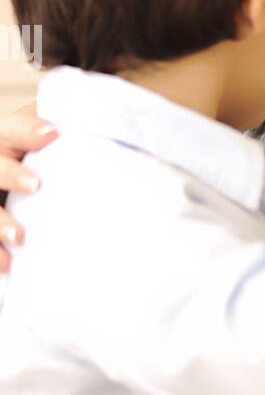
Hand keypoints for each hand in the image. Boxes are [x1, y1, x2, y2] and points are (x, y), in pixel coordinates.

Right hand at [0, 109, 57, 272]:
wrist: (18, 189)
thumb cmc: (43, 162)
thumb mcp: (52, 148)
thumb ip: (72, 144)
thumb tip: (123, 139)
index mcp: (6, 140)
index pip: (12, 131)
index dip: (27, 131)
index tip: (52, 135)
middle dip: (11, 175)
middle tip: (37, 185)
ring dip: (0, 222)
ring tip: (19, 236)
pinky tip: (8, 263)